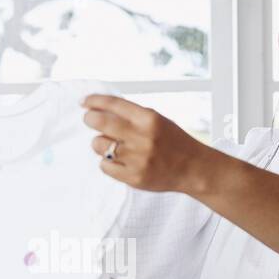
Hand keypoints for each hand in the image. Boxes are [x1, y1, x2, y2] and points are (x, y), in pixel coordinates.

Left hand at [81, 94, 210, 192]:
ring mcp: (137, 159)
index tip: (84, 102)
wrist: (193, 168)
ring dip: (100, 143)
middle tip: (89, 119)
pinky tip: (117, 160)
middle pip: (101, 122)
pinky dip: (106, 162)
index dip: (94, 101)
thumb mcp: (157, 120)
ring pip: (99, 145)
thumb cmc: (173, 142)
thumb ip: (133, 115)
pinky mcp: (134, 177)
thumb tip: (101, 108)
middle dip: (90, 118)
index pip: (114, 104)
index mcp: (149, 119)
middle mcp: (142, 137)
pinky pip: (105, 166)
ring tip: (110, 144)